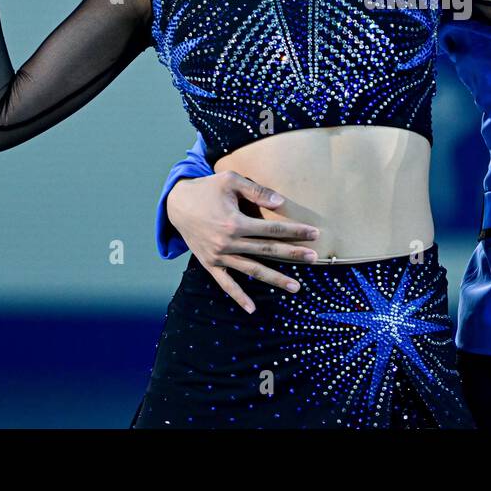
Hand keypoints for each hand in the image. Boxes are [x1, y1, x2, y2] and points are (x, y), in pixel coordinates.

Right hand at [166, 171, 319, 312]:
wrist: (176, 204)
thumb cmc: (207, 189)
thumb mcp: (231, 180)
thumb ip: (256, 191)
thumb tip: (281, 202)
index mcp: (235, 222)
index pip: (272, 229)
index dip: (295, 231)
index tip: (314, 234)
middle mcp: (228, 243)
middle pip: (267, 250)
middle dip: (293, 254)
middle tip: (315, 258)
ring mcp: (219, 256)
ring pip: (252, 270)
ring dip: (275, 279)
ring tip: (297, 287)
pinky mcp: (210, 264)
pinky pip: (226, 284)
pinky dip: (239, 297)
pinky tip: (252, 309)